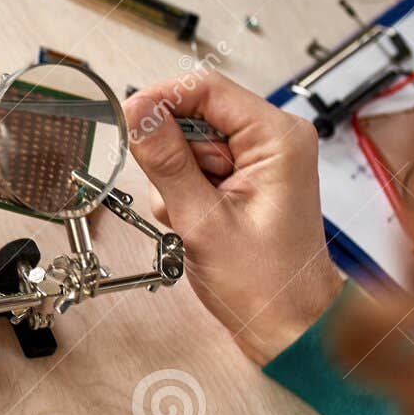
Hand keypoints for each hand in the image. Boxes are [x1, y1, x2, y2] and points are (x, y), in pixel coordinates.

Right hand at [123, 70, 343, 365]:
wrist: (289, 326)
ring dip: (177, 180)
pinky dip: (186, 193)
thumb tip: (137, 113)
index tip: (124, 121)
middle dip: (170, 155)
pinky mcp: (248, 179)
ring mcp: (261, 160)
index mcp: (277, 138)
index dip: (158, 100)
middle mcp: (274, 140)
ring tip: (194, 219)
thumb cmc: (266, 283)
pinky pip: (198, 167)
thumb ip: (166, 161)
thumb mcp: (202, 220)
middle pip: (196, 115)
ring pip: (191, 144)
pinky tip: (197, 222)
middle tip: (174, 196)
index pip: (205, 88)